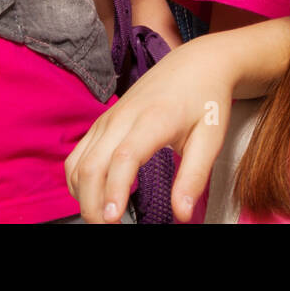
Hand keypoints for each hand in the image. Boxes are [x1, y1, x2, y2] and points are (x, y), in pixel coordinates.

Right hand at [65, 37, 233, 222]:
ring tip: (103, 216)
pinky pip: (78, 154)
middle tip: (110, 228)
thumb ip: (194, 177)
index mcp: (154, 119)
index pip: (124, 158)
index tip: (114, 220)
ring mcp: (109, 117)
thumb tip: (181, 215)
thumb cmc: (206, 100)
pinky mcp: (103, 120)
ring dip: (81, 194)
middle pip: (91, 165)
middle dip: (92, 204)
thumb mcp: (211, 138)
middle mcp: (124, 117)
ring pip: (77, 162)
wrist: (197, 63)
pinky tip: (96, 194)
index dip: (114, 190)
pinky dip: (78, 179)